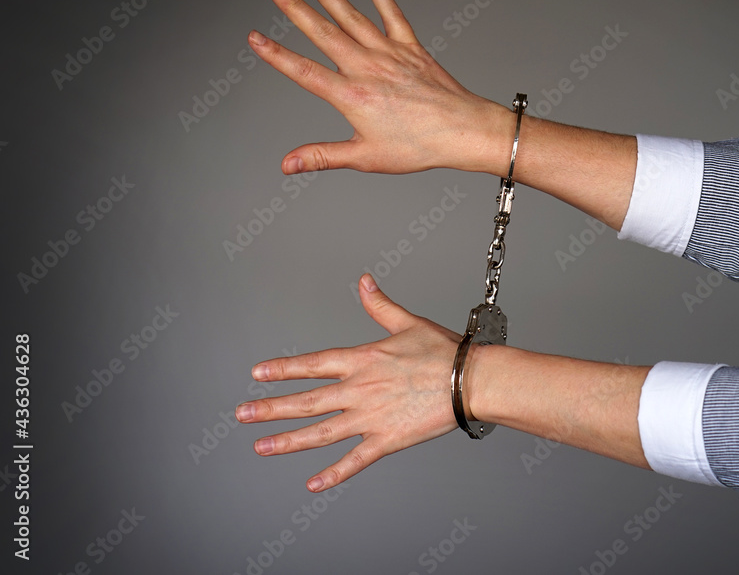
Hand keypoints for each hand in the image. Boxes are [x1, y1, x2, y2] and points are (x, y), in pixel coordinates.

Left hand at [236, 274, 460, 491]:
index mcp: (363, 361)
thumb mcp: (408, 323)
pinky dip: (334, 474)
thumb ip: (380, 305)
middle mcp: (359, 390)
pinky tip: (313, 484)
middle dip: (271, 408)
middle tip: (242, 415)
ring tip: (261, 447)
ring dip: (289, 441)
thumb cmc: (445, 351)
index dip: (284, 369)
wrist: (471, 381)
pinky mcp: (387, 441)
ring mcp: (371, 418)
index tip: (258, 373)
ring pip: (321, 432)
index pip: (314, 364)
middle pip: (307, 401)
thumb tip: (363, 280)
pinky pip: (355, 461)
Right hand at [248, 0, 509, 176]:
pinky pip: (392, 14)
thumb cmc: (418, 147)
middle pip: (324, 33)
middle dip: (295, 8)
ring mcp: (390, 54)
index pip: (304, 71)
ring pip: (352, 17)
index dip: (276, 55)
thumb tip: (287, 164)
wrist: (462, 131)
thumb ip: (322, 156)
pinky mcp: (411, 47)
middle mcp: (367, 68)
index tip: (255, 37)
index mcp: (352, 96)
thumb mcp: (365, 157)